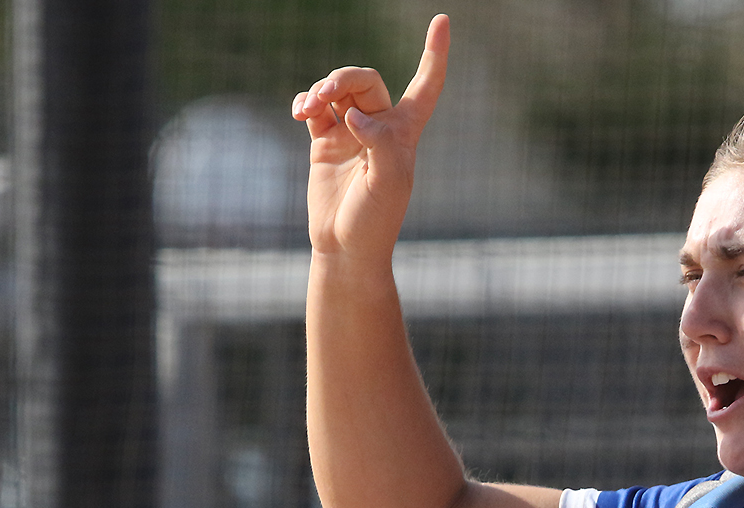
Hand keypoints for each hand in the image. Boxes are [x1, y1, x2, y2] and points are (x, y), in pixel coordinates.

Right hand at [291, 14, 449, 259]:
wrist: (345, 248)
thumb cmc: (375, 222)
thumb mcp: (387, 185)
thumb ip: (378, 145)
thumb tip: (354, 116)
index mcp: (405, 134)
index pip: (426, 85)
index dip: (435, 54)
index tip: (442, 20)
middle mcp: (381, 128)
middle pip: (366, 80)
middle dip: (343, 78)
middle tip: (324, 94)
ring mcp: (352, 133)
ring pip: (338, 90)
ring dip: (321, 89)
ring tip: (306, 109)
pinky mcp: (325, 142)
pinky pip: (317, 107)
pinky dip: (307, 101)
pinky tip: (301, 111)